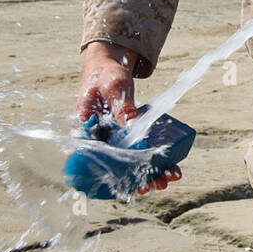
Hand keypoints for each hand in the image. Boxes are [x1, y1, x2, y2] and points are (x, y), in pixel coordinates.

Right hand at [74, 42, 181, 194]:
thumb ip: (123, 109)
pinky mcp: (123, 135)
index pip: (95, 159)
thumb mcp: (115, 89)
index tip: (132, 185)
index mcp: (84, 130)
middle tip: (156, 185)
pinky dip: (151, 159)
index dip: (114, 176)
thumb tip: (134, 128)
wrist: (108, 66)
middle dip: (136, 178)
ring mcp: (110, 139)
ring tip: (166, 180)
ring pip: (127, 162)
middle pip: (115, 166)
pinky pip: (136, 151)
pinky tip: (168, 168)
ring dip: (146, 172)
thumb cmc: (105, 75)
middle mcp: (97, 139)